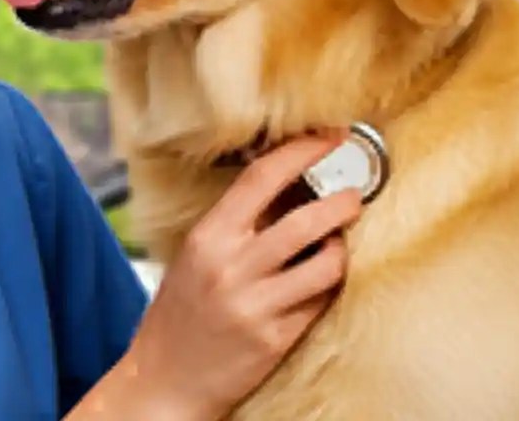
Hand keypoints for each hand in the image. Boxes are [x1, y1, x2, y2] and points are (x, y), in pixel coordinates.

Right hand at [85, 133, 363, 419]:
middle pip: (305, 220)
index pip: (260, 178)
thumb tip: (289, 188)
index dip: (300, 152)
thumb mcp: (194, 257)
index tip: (329, 139)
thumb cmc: (180, 313)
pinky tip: (322, 282)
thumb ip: (235, 226)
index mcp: (207, 238)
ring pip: (326, 263)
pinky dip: (328, 286)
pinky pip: (320, 301)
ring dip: (342, 249)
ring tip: (336, 246)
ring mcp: (255, 305)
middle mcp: (231, 267)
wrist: (164, 379)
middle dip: (342, 202)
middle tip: (354, 197)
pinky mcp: (275, 338)